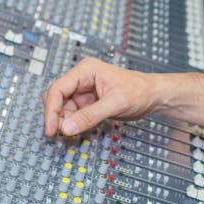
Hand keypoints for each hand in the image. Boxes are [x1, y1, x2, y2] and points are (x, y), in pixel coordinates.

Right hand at [42, 58, 156, 135]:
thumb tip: (66, 128)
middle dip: (57, 116)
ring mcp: (84, 91)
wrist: (153, 95)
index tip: (51, 129)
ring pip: (63, 108)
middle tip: (63, 133)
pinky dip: (74, 124)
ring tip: (76, 132)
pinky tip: (80, 130)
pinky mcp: (88, 102)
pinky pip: (73, 114)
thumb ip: (90, 116)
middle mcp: (81, 79)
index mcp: (86, 70)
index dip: (51, 110)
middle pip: (56, 98)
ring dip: (66, 122)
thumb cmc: (139, 91)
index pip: (58, 89)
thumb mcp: (115, 103)